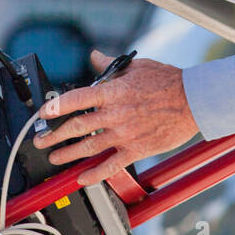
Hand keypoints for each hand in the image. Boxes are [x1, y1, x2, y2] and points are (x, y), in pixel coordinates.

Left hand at [32, 49, 199, 185]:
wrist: (193, 101)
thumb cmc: (167, 81)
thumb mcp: (136, 66)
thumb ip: (110, 65)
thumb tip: (94, 56)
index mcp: (113, 92)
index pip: (76, 99)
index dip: (55, 107)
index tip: (43, 113)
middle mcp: (115, 114)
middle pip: (76, 127)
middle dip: (54, 135)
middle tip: (41, 140)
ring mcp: (125, 134)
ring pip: (88, 148)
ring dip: (68, 154)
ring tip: (54, 158)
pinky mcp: (136, 150)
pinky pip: (111, 165)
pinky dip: (94, 174)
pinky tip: (82, 178)